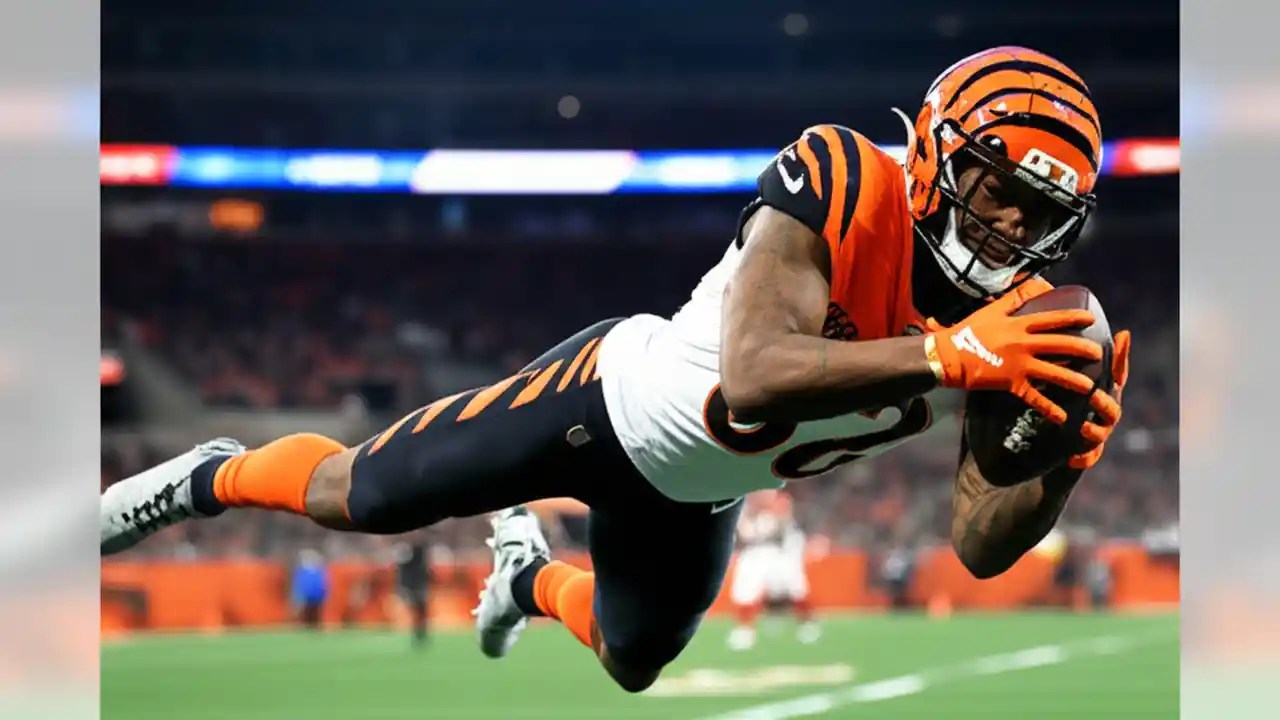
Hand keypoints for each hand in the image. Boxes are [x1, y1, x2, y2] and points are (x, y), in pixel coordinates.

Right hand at [926, 282, 1103, 424]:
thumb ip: (1015, 298)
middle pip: (1060, 345)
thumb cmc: (968, 331)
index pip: (1052, 319)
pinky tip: (1062, 417)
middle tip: (1098, 354)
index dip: (1073, 317)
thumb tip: (1035, 285)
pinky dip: (1048, 408)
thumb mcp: (991, 310)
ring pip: (1053, 372)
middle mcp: (1023, 344)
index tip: (1091, 319)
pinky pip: (1034, 397)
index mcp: (1019, 325)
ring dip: (1073, 380)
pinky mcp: (1011, 383)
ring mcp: (1019, 365)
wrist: (947, 356)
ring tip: (1090, 387)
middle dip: (1082, 349)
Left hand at [1068, 330, 1130, 469]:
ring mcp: (1097, 432)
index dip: (1120, 357)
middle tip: (1093, 394)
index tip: (1122, 337)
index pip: (1115, 374)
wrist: (1050, 446)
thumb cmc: (1062, 405)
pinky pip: (1089, 458)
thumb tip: (1067, 327)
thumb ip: (1066, 358)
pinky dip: (1083, 459)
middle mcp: (1103, 412)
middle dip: (1105, 401)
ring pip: (1102, 433)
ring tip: (1084, 427)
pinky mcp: (1085, 452)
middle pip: (1112, 406)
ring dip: (1095, 430)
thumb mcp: (1060, 379)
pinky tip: (1072, 458)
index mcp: (1101, 392)